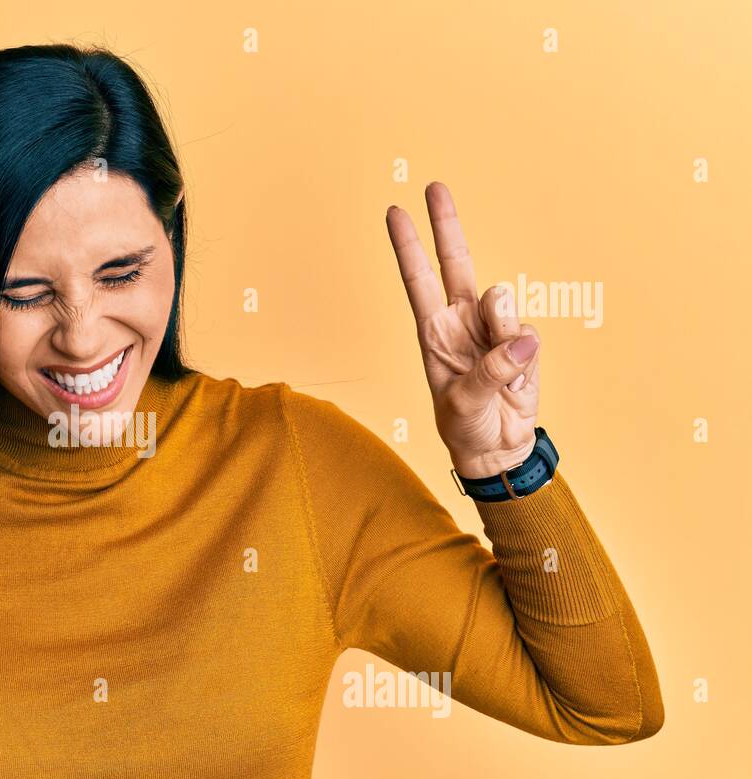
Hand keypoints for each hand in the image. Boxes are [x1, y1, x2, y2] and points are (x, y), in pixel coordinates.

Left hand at [386, 182, 538, 479]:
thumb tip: (521, 340)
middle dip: (445, 224)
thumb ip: (490, 370)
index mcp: (433, 331)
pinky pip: (528, 335)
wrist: (497, 448)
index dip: (407, 246)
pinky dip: (524, 361)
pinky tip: (516, 382)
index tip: (395, 211)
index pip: (418, 280)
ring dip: (502, 332)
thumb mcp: (463, 403)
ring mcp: (493, 327)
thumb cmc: (465, 426)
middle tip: (434, 187)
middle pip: (456, 262)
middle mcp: (461, 320)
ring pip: (503, 303)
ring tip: (499, 373)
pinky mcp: (523, 341)